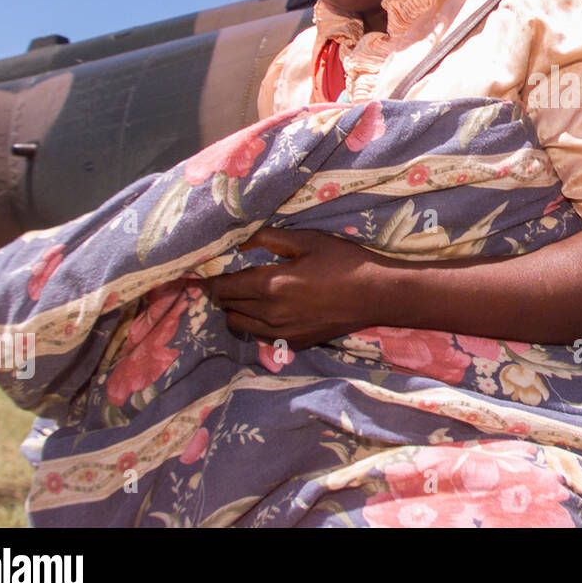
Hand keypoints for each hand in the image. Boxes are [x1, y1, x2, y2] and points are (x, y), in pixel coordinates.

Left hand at [204, 227, 400, 348]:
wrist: (375, 295)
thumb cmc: (343, 261)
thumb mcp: (306, 240)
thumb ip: (269, 238)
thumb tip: (240, 242)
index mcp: (270, 285)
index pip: (223, 287)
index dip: (210, 279)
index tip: (206, 271)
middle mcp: (269, 314)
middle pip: (228, 306)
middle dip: (222, 292)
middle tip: (226, 279)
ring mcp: (281, 333)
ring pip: (239, 324)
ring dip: (236, 309)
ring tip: (245, 295)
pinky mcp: (294, 343)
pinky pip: (260, 336)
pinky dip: (255, 323)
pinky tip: (267, 310)